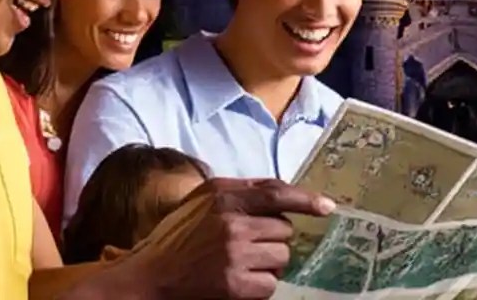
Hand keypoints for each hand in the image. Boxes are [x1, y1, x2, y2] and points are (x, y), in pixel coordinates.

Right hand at [118, 177, 335, 298]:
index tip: (327, 207)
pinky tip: (241, 282)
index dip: (306, 200)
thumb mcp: (203, 199)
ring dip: (270, 264)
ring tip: (244, 264)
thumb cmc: (177, 236)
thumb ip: (241, 190)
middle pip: (284, 230)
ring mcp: (233, 253)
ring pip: (281, 257)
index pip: (276, 193)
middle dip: (274, 239)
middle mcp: (231, 221)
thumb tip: (283, 190)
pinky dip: (261, 286)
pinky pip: (271, 284)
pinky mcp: (234, 284)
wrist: (150, 276)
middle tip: (250, 246)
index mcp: (224, 195)